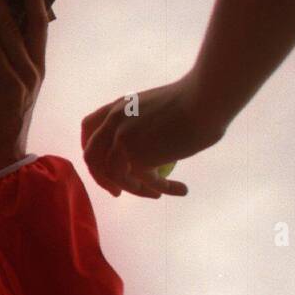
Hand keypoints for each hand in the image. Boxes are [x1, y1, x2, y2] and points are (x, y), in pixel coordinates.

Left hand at [79, 78, 230, 198]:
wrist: (206, 100)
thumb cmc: (194, 100)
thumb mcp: (154, 107)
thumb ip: (142, 122)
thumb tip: (146, 143)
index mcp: (118, 106)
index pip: (88, 127)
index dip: (90, 147)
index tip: (103, 162)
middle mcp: (114, 122)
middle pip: (92, 157)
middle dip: (101, 178)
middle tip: (117, 192)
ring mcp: (122, 140)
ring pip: (116, 176)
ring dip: (136, 190)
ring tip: (156, 194)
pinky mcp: (138, 157)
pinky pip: (144, 182)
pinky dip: (161, 189)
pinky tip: (180, 189)